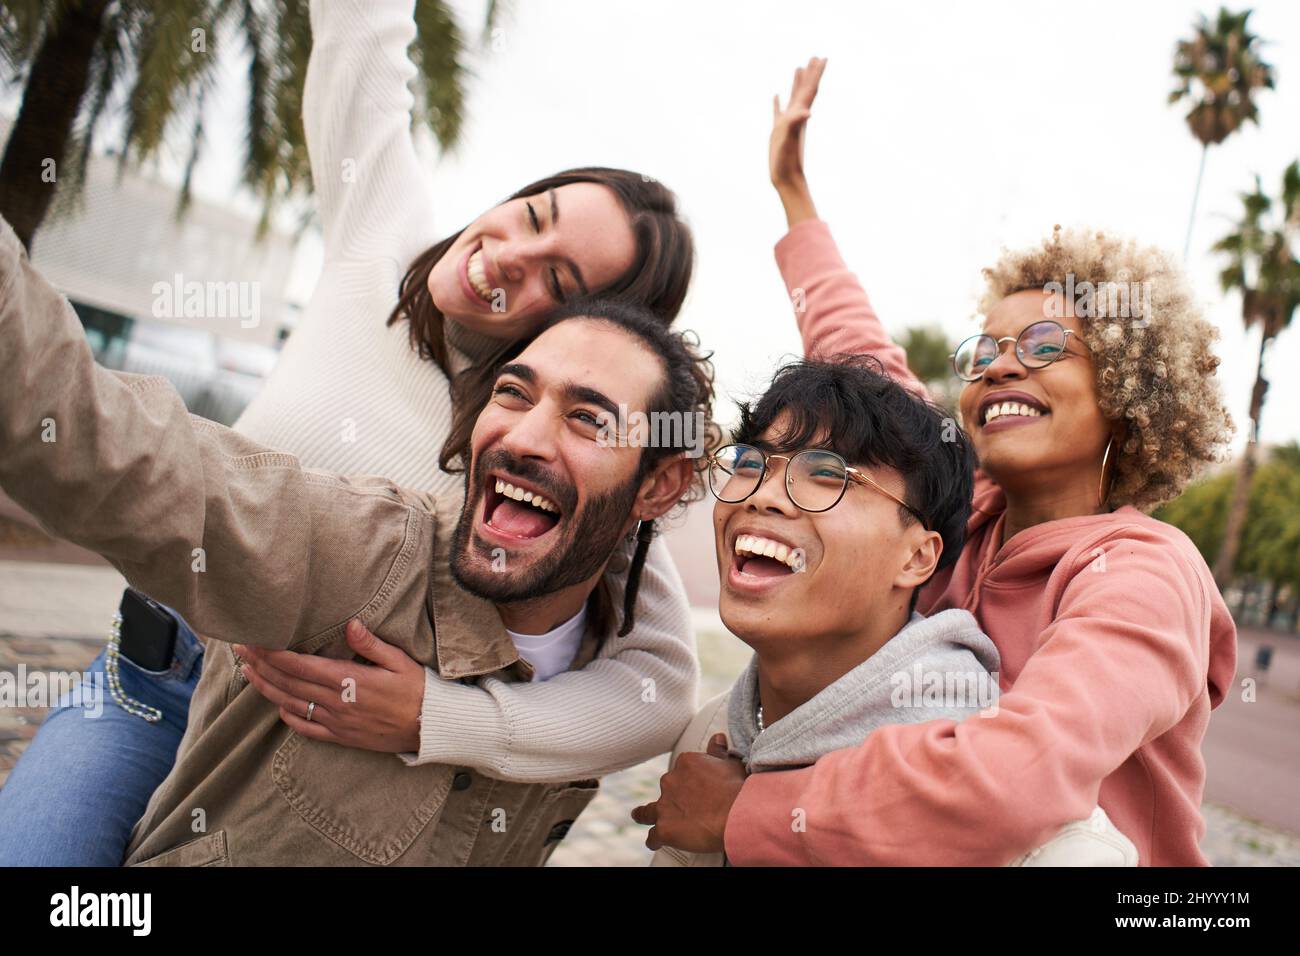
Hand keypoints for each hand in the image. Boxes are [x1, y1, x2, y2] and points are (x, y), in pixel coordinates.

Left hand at [235, 619, 424, 752]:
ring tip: (248, 673)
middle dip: (262, 665)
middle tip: (240, 650)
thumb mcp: (400, 660)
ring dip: (267, 688)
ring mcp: (336, 722)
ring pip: (292, 704)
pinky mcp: (341, 737)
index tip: (255, 640)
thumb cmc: (418, 690)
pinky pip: (307, 729)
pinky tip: (278, 706)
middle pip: (289, 683)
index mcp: (349, 680)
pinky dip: (289, 717)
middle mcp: (337, 702)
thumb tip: (349, 624)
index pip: (301, 665)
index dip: (274, 653)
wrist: (430, 727)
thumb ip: (371, 643)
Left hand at [630, 733, 747, 854]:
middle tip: (687, 808)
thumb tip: (717, 739)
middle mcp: (671, 782)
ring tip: (640, 816)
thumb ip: (719, 752)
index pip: (681, 771)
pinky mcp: (665, 828)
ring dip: (646, 814)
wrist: (738, 813)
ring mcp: (665, 806)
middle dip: (673, 797)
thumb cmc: (737, 790)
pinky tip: (655, 843)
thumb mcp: (730, 764)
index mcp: (686, 764)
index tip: (694, 788)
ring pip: (649, 811)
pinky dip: (654, 840)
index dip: (688, 781)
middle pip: (667, 789)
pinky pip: (653, 836)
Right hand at [769, 56, 825, 225]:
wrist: (786, 179)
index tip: (823, 57)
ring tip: (799, 68)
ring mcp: (787, 123)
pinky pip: (779, 112)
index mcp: (799, 115)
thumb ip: (796, 124)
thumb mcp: (789, 140)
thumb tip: (807, 111)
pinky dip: (778, 102)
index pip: (810, 90)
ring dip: (797, 83)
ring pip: (794, 98)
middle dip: (810, 73)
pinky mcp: (778, 131)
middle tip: (816, 57)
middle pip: (805, 90)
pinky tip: (777, 96)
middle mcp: (796, 117)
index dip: (816, 74)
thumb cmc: (787, 161)